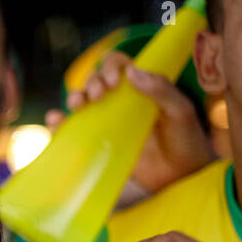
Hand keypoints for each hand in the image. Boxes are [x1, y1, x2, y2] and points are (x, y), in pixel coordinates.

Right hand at [45, 51, 212, 192]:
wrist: (182, 176)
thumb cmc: (186, 140)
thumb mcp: (181, 112)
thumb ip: (163, 90)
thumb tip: (133, 72)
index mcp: (141, 86)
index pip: (118, 65)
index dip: (110, 67)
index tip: (114, 82)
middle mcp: (121, 100)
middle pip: (95, 80)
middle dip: (91, 83)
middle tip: (98, 96)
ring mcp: (109, 121)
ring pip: (83, 101)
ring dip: (74, 97)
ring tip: (76, 105)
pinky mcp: (100, 142)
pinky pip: (75, 129)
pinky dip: (61, 123)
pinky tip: (56, 120)